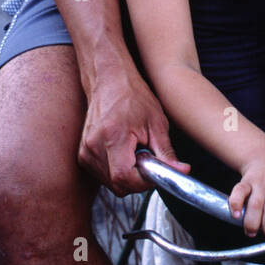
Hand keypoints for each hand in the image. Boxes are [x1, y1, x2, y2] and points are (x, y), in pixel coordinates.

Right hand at [77, 60, 189, 195]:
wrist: (108, 81)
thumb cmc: (133, 96)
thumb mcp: (157, 123)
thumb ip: (166, 152)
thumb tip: (181, 171)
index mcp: (112, 136)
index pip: (124, 178)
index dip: (143, 182)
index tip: (155, 172)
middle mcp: (94, 146)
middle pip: (118, 184)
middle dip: (137, 180)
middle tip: (148, 159)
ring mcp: (85, 151)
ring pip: (110, 183)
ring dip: (127, 176)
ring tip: (135, 152)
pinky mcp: (83, 154)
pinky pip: (103, 175)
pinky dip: (117, 170)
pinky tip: (124, 153)